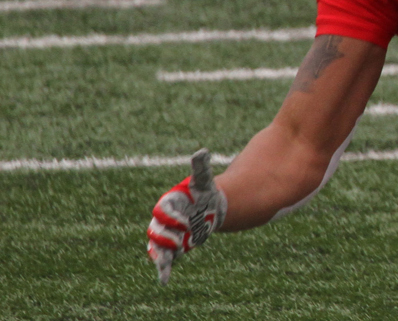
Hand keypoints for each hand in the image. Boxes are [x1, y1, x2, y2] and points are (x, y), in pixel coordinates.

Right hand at [147, 149, 227, 284]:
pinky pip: (163, 260)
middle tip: (183, 237)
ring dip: (164, 252)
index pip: (162, 212)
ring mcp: (165, 235)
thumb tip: (202, 151)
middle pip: (156, 231)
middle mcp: (162, 221)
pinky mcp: (171, 248)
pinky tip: (164, 280)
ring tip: (178, 250)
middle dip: (167, 235)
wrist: (207, 210)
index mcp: (167, 204)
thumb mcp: (203, 182)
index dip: (172, 217)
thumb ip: (201, 168)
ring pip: (157, 246)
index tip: (186, 221)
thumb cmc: (203, 194)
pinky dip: (163, 269)